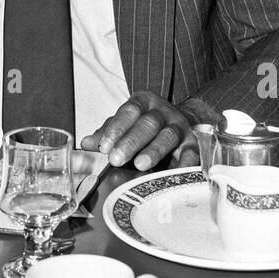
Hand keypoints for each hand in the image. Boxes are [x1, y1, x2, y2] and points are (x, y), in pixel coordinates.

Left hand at [81, 92, 199, 172]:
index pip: (128, 111)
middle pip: (148, 123)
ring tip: (140, 165)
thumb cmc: (146, 126)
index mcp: (143, 103)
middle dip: (131, 141)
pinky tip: (173, 174)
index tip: (104, 146)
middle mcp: (162, 112)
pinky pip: (191, 153)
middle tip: (116, 159)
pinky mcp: (193, 143)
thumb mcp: (126, 124)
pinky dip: (183, 164)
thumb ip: (107, 133)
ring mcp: (179, 127)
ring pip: (168, 136)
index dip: (116, 128)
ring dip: (154, 151)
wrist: (182, 122)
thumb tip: (85, 144)